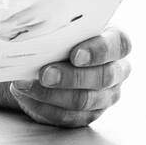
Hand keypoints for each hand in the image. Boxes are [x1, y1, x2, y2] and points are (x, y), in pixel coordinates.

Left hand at [8, 28, 131, 127]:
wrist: (50, 59)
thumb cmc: (62, 36)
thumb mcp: (64, 28)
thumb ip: (61, 28)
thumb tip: (40, 31)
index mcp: (116, 43)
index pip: (119, 45)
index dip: (99, 51)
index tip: (75, 55)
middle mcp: (116, 71)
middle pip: (102, 77)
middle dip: (71, 77)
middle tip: (45, 73)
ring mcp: (105, 96)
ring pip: (84, 100)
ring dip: (53, 94)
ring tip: (27, 85)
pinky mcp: (87, 115)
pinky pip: (68, 117)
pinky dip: (44, 106)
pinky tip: (27, 95)